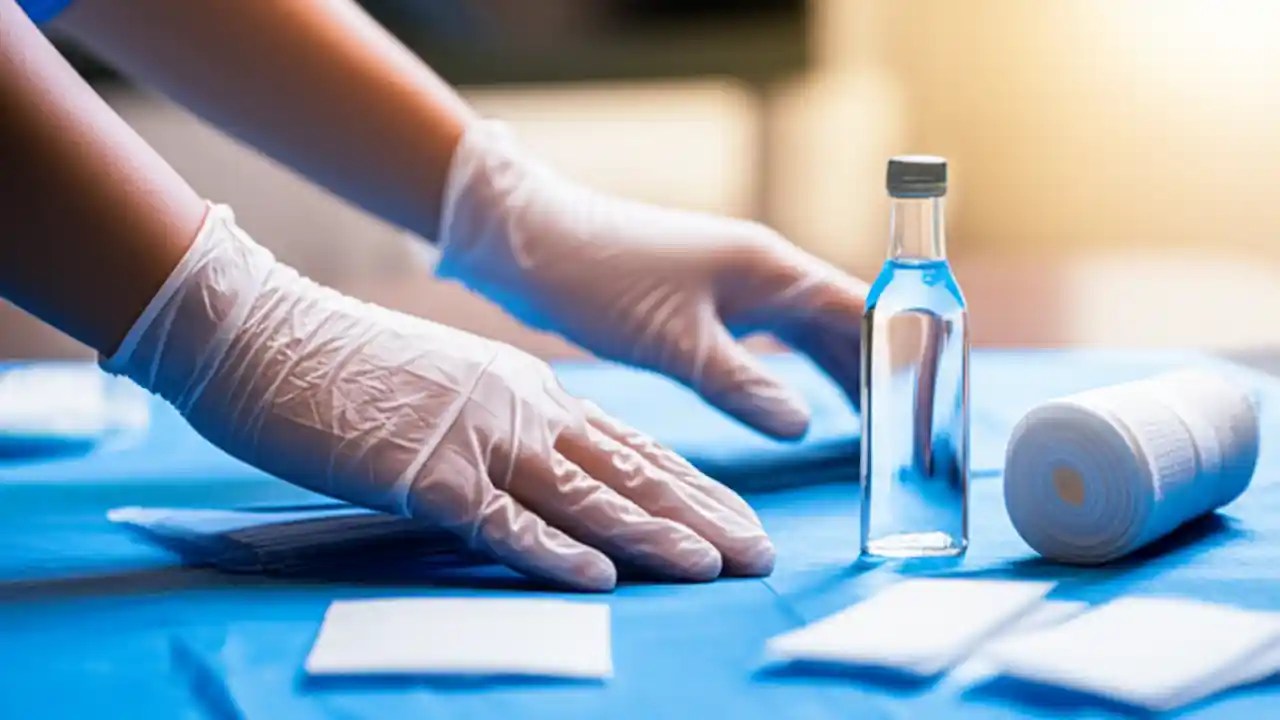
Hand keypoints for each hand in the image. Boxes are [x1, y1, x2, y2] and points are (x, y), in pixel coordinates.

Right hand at [104, 205, 774, 590]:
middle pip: (628, 469)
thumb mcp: (452, 384)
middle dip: (699, 513)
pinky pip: (500, 520)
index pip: (629, 443)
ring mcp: (477, 438)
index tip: (736, 514)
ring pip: (585, 494)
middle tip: (759, 550)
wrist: (267, 332)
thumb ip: (504, 422)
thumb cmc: (352, 366)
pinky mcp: (424, 471)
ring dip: (653, 534)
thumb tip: (544, 466)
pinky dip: (552, 551)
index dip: (689, 484)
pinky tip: (601, 577)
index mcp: (529, 387)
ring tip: (713, 564)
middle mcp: (521, 409)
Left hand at [436, 122, 868, 439]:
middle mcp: (764, 269)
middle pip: (843, 322)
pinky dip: (796, 371)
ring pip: (807, 330)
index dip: (900, 353)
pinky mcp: (707, 299)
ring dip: (838, 372)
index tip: (927, 402)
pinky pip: (772, 338)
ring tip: (869, 425)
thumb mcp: (675, 343)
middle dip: (876, 371)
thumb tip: (805, 427)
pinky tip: (803, 400)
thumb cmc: (602, 283)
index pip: (861, 310)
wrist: (534, 245)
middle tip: (904, 429)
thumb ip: (742, 384)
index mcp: (770, 268)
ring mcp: (736, 282)